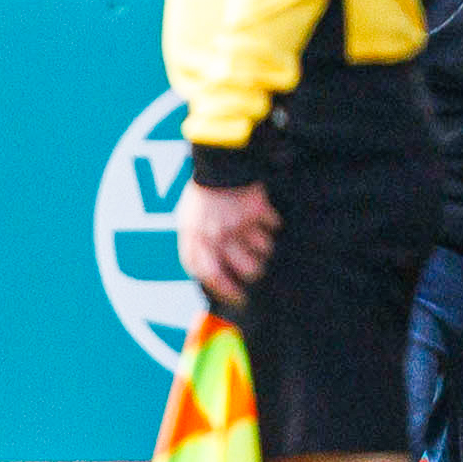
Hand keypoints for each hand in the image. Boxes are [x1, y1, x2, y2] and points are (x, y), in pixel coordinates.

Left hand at [177, 180, 279, 310]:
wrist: (219, 163)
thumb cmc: (203, 195)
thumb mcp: (188, 222)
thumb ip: (197, 246)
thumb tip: (211, 274)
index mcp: (195, 236)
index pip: (210, 273)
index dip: (225, 289)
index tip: (238, 297)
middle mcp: (216, 233)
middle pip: (246, 268)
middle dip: (254, 272)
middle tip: (258, 271)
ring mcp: (238, 222)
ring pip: (264, 249)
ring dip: (264, 246)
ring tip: (260, 238)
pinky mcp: (258, 210)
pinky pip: (274, 226)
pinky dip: (272, 224)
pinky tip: (266, 218)